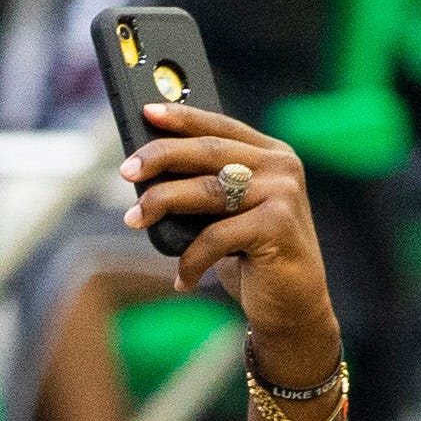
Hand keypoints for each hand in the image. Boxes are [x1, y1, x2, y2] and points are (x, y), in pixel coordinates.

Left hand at [120, 107, 337, 369]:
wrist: (293, 307)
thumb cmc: (253, 259)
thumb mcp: (229, 215)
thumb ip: (206, 187)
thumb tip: (147, 172)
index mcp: (270, 154)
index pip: (219, 126)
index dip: (182, 116)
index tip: (146, 112)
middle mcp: (281, 166)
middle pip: (208, 151)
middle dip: (161, 157)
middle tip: (126, 171)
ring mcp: (282, 193)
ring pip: (207, 189)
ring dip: (162, 203)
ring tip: (134, 219)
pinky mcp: (277, 225)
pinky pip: (216, 236)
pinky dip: (192, 260)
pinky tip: (182, 280)